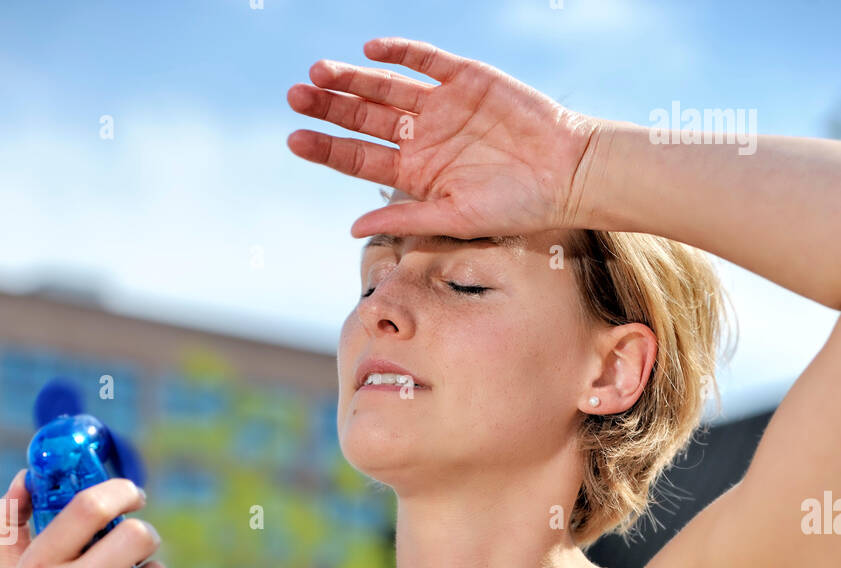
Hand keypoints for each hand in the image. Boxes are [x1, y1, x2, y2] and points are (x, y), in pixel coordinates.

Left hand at [286, 36, 601, 239]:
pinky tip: (372, 49)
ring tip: (318, 73)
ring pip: (385, 87)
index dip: (326, 148)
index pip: (358, 158)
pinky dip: (400, 52)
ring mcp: (441, 105)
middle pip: (364, 118)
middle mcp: (422, 137)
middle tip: (295, 96)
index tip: (293, 139)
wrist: (565, 172)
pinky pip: (425, 59)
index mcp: (415, 173)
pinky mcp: (465, 77)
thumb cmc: (515, 206)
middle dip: (329, 107)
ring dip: (352, 78)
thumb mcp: (454, 218)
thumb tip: (353, 227)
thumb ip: (404, 216)